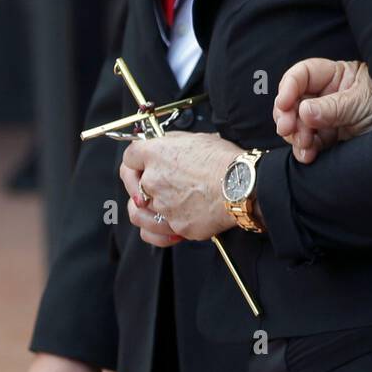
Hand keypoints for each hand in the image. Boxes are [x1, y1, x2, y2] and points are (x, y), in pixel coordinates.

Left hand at [120, 132, 236, 243]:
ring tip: (159, 209)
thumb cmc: (225, 161)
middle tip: (157, 188)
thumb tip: (165, 145)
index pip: (129, 157)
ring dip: (146, 211)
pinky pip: (155, 233)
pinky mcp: (175, 225)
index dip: (135, 162)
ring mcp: (162, 205)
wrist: (242, 186)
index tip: (141, 166)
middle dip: (141, 187)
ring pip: (138, 213)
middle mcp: (152, 180)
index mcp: (156, 154)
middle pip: (132, 186)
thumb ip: (173, 143)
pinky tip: (166, 227)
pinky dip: (158, 232)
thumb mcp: (198, 139)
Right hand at [273, 58, 371, 165]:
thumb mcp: (362, 103)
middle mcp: (327, 95)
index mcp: (337, 76)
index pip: (303, 74)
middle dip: (287, 115)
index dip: (289, 87)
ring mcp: (327, 118)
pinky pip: (308, 143)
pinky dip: (303, 150)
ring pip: (297, 124)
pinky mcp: (330, 140)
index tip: (284, 105)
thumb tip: (303, 111)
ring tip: (304, 145)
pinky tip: (307, 155)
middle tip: (287, 129)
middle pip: (294, 100)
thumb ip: (333, 107)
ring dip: (295, 135)